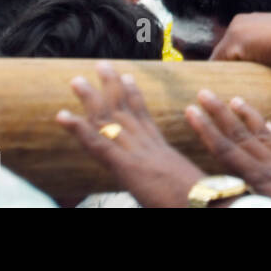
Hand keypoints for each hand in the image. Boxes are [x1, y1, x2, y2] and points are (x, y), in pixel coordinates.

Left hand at [56, 61, 205, 208]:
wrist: (207, 206)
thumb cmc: (200, 203)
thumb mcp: (186, 188)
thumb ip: (174, 182)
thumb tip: (173, 186)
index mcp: (163, 151)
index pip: (145, 118)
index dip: (134, 96)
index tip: (128, 76)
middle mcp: (149, 146)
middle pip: (127, 111)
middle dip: (112, 86)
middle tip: (102, 65)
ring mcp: (137, 153)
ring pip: (110, 120)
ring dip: (91, 98)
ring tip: (76, 80)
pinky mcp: (126, 166)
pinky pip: (98, 144)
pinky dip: (79, 129)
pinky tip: (63, 116)